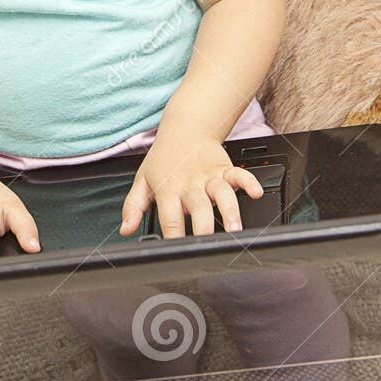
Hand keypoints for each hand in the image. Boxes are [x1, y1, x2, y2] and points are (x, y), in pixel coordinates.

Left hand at [119, 131, 263, 237]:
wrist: (185, 128)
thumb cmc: (164, 159)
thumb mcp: (142, 180)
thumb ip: (132, 207)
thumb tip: (125, 230)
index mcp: (168, 189)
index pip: (169, 217)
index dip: (173, 236)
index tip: (177, 253)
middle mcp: (190, 184)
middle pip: (198, 208)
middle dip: (204, 228)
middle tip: (208, 245)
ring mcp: (209, 176)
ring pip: (221, 193)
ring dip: (229, 210)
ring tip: (235, 228)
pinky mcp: (225, 168)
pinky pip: (239, 174)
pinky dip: (249, 182)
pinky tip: (255, 193)